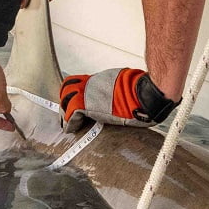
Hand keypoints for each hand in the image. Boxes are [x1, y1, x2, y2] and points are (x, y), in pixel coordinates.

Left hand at [58, 68, 176, 129]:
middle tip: (67, 114)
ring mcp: (87, 94)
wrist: (143, 95)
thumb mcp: (123, 84)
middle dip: (65, 101)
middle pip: (66, 89)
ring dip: (65, 112)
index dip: (72, 92)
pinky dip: (69, 123)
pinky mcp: (86, 106)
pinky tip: (71, 129)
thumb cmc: (139, 90)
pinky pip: (70, 115)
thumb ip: (113, 88)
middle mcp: (90, 84)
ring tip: (69, 123)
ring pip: (65, 101)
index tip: (72, 101)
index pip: (76, 82)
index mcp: (99, 79)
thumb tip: (118, 94)